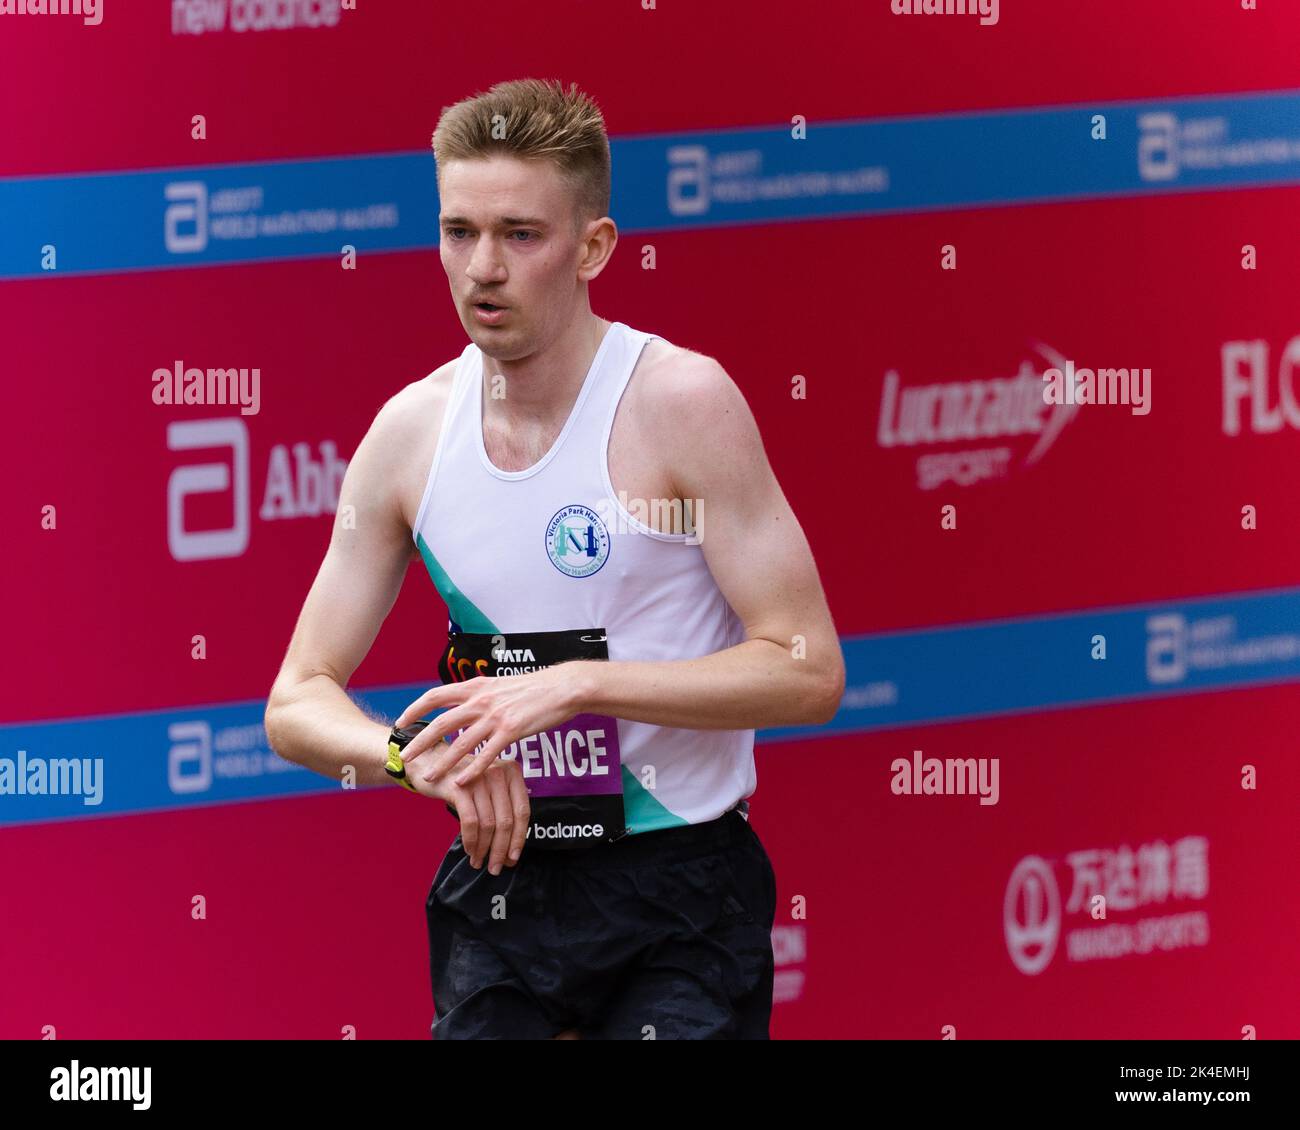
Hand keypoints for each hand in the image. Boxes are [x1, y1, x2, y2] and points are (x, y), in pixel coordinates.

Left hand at [394, 664, 588, 790]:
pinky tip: (462, 783)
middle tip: (404, 757)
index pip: (436, 695)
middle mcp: (481, 700)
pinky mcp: (511, 731)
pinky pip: (487, 755)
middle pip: (441, 722)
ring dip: (442, 762)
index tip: (401, 722)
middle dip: (419, 741)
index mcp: (476, 686)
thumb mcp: (499, 685)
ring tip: (428, 777)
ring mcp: (495, 716)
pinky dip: (472, 771)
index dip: (415, 709)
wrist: (561, 687)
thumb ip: (480, 694)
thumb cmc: (533, 687)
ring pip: (461, 743)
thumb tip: (464, 702)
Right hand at [402, 743, 530, 873]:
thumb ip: (501, 808)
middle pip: (507, 821)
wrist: (429, 760)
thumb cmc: (462, 779)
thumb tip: (511, 848)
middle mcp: (499, 772)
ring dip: (484, 849)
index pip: (523, 811)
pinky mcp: (460, 787)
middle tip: (495, 867)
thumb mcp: (488, 786)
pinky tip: (470, 850)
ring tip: (478, 861)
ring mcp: (480, 779)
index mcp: (512, 772)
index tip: (513, 858)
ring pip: (489, 824)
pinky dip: (471, 841)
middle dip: (501, 850)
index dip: (519, 839)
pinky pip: (471, 822)